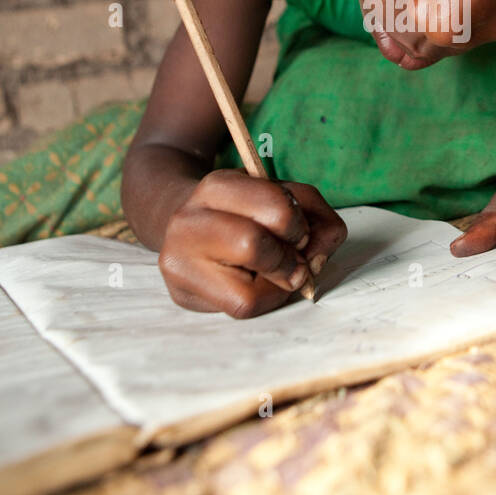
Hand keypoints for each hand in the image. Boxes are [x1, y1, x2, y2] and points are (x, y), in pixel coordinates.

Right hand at [159, 171, 346, 316]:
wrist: (188, 229)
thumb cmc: (242, 214)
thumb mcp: (280, 197)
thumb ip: (314, 215)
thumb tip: (317, 257)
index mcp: (218, 185)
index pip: (277, 209)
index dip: (298, 226)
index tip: (297, 233)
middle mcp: (190, 220)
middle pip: (255, 245)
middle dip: (288, 259)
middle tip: (291, 258)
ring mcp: (178, 259)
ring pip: (248, 293)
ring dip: (277, 285)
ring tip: (272, 272)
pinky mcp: (181, 293)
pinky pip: (241, 308)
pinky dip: (263, 300)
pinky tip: (253, 284)